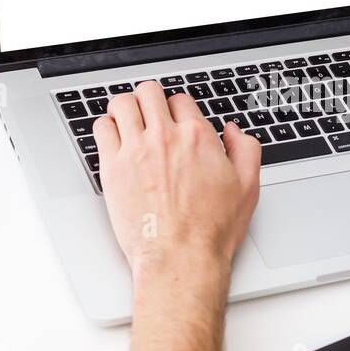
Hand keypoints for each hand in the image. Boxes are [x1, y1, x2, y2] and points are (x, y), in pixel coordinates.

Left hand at [94, 82, 260, 292]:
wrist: (181, 258)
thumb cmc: (211, 231)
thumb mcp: (247, 187)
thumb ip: (246, 150)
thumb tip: (233, 131)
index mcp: (198, 137)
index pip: (180, 100)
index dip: (178, 110)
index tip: (175, 122)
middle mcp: (166, 137)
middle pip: (149, 92)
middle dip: (150, 100)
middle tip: (149, 115)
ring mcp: (136, 150)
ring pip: (122, 104)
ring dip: (126, 109)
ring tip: (128, 122)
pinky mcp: (113, 168)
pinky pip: (102, 128)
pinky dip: (107, 127)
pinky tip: (114, 138)